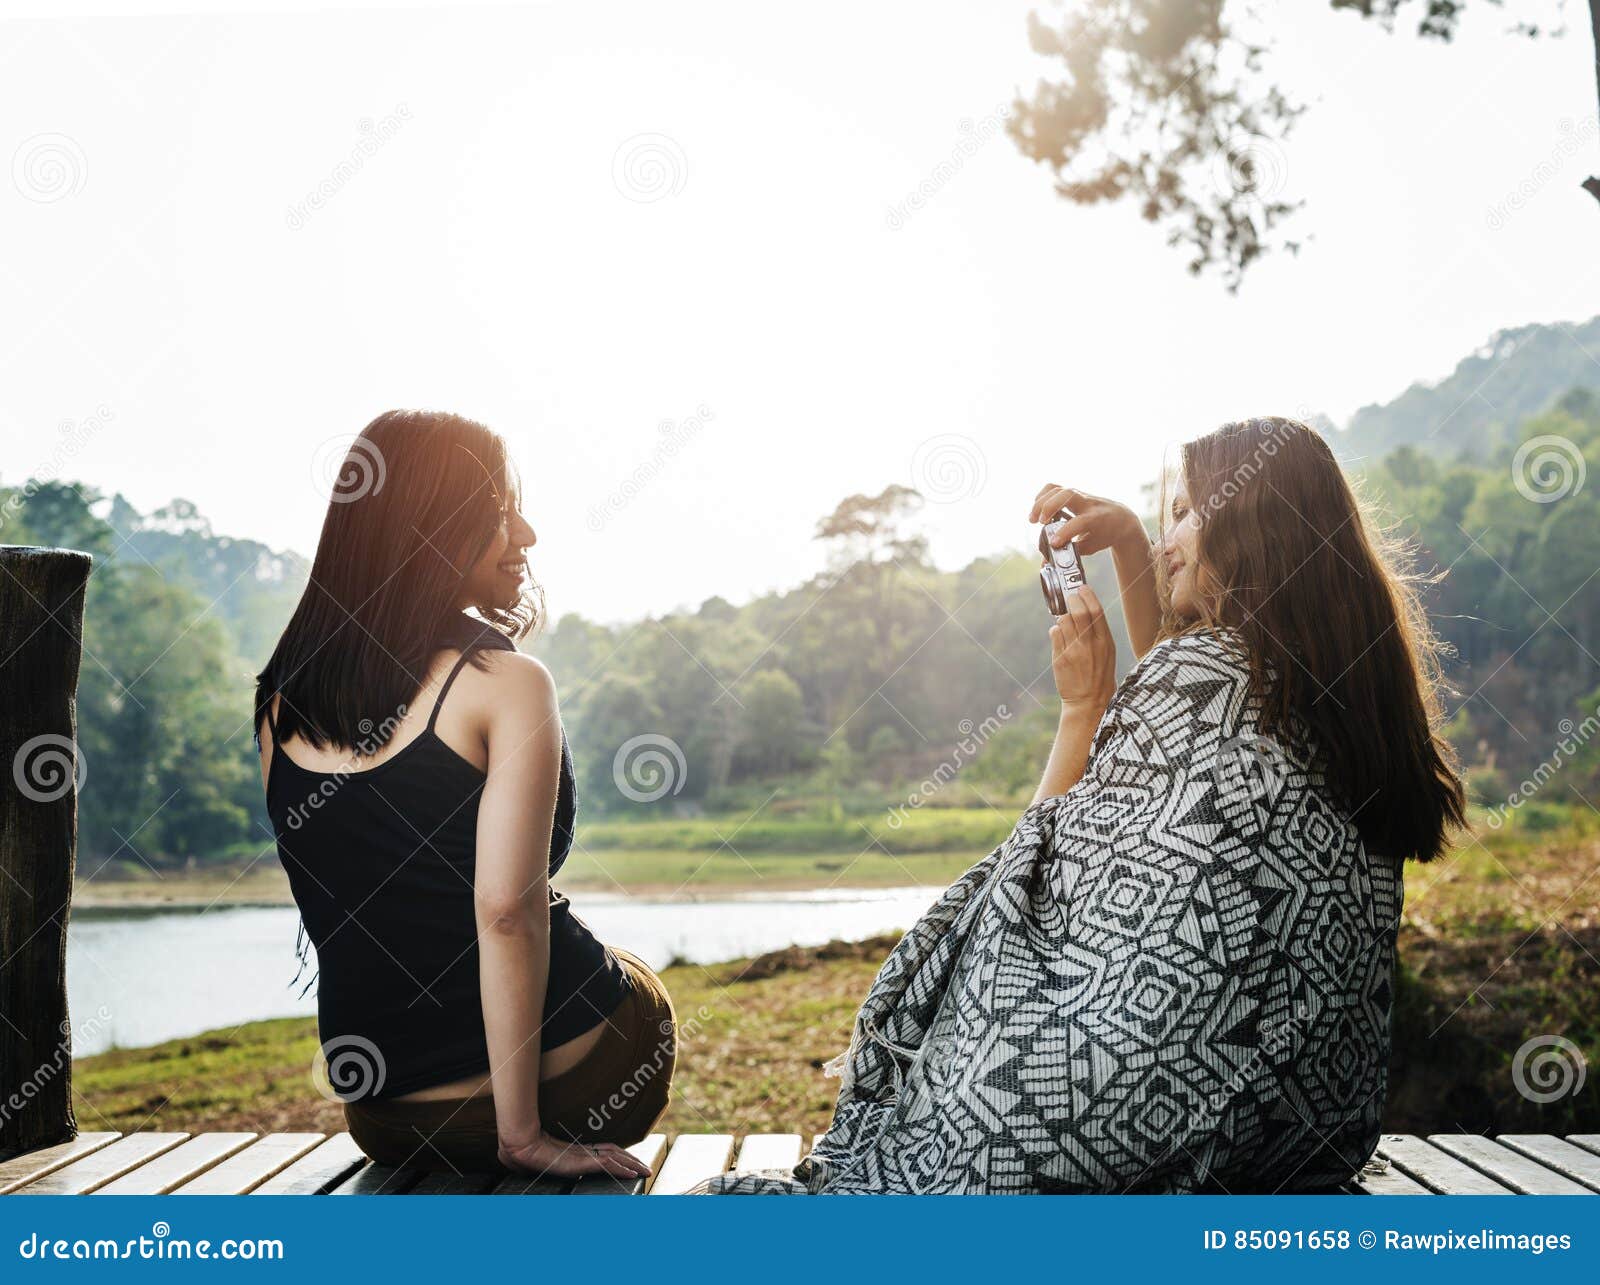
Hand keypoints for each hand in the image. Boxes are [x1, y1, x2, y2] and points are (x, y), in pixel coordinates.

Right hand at [497, 1131, 652, 1179]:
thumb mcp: (547, 1162)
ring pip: (616, 1157)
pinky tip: (631, 1173)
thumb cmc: (529, 1155)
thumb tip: (553, 1167)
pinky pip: (607, 1164)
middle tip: (646, 1168)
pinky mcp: (582, 1161)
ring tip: (645, 1170)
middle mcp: (584, 1150)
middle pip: (615, 1152)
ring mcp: (583, 1155)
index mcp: (578, 1150)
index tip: (632, 1162)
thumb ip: (555, 1164)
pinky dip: (621, 1168)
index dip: (620, 1156)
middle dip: (632, 1160)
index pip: (606, 1150)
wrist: (522, 1148)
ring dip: (632, 1164)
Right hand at [1029, 484, 1144, 556]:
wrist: (1121, 518)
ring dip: (1041, 501)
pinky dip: (1042, 496)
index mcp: (1097, 519)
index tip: (1053, 543)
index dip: (1065, 532)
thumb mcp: (1091, 547)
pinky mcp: (1072, 492)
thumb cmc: (1105, 535)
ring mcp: (1080, 495)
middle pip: (1067, 495)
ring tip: (1033, 519)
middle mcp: (1089, 504)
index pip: (1080, 522)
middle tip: (1038, 523)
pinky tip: (1037, 509)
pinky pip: (1054, 487)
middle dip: (1048, 506)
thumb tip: (1046, 562)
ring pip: (1058, 489)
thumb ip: (1069, 553)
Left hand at [1048, 584, 1115, 710]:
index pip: (1096, 611)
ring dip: (1063, 616)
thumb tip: (1084, 608)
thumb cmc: (1100, 674)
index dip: (1088, 595)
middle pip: (1079, 612)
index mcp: (1105, 642)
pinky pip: (1055, 633)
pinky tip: (1061, 634)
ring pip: (1064, 620)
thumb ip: (1097, 632)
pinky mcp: (1060, 658)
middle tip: (1069, 596)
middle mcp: (1090, 645)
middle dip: (1072, 600)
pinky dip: (1056, 629)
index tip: (1082, 587)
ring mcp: (1074, 651)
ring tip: (1066, 621)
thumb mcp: (1108, 652)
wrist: (1089, 702)